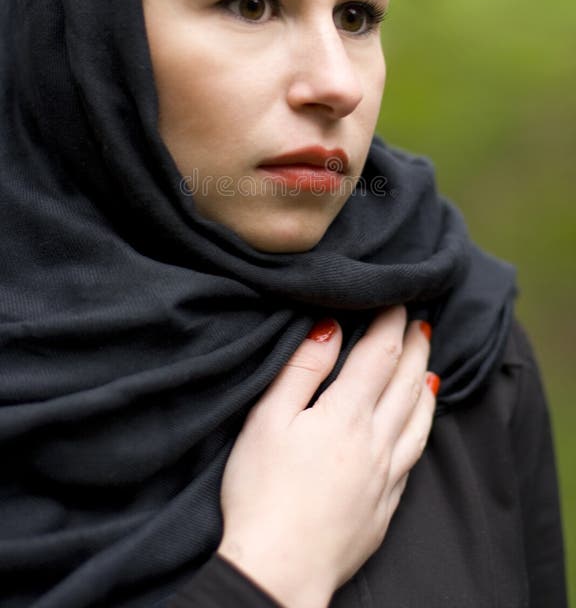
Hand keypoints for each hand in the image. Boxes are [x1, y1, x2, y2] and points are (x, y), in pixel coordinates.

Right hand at [218, 306, 438, 607]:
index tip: (398, 300)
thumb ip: (302, 370)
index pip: (380, 355)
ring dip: (426, 385)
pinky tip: (418, 426)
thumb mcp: (268, 420)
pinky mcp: (384, 506)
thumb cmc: (261, 492)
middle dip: (416, 346)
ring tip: (431, 365)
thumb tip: (330, 328)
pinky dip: (422, 428)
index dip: (391, 323)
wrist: (278, 572)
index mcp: (347, 415)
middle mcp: (376, 442)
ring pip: (418, 420)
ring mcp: (385, 477)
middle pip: (406, 382)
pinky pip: (414, 456)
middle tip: (422, 322)